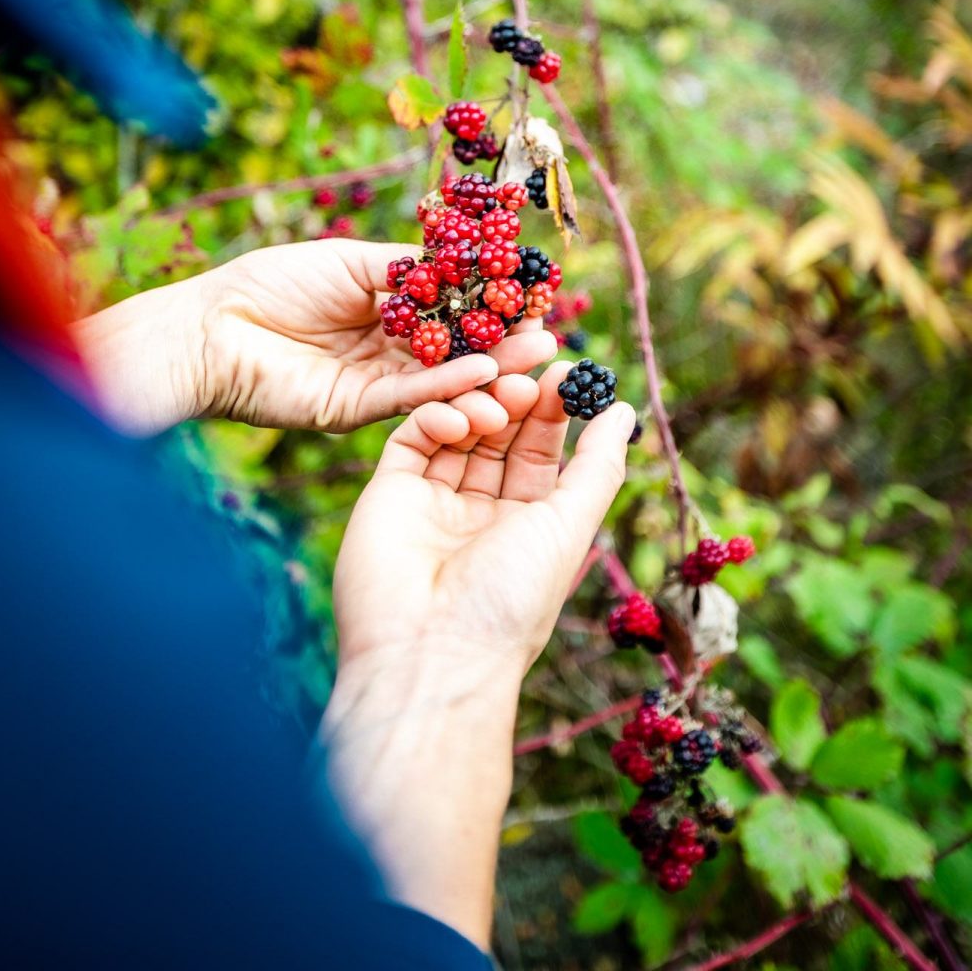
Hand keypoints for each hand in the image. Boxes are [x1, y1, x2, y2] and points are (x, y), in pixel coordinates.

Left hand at [75, 239, 555, 435]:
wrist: (210, 329)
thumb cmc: (269, 284)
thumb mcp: (349, 261)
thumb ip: (405, 268)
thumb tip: (461, 260)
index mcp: (384, 309)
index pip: (451, 308)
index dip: (491, 303)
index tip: (536, 295)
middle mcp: (385, 349)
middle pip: (455, 348)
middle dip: (505, 342)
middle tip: (553, 336)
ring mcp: (373, 383)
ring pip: (441, 380)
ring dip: (489, 371)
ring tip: (535, 360)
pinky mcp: (355, 412)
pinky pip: (410, 398)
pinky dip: (447, 388)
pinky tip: (483, 374)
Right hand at [322, 366, 635, 946]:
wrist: (428, 653)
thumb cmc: (511, 599)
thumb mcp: (569, 526)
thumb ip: (597, 465)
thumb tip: (624, 408)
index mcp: (526, 527)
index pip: (541, 453)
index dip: (554, 410)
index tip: (569, 369)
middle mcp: (478, 512)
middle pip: (500, 434)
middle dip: (519, 394)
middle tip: (534, 358)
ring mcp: (431, 501)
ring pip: (458, 428)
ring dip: (482, 400)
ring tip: (505, 388)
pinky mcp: (387, 493)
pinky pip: (413, 438)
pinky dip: (437, 416)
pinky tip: (461, 415)